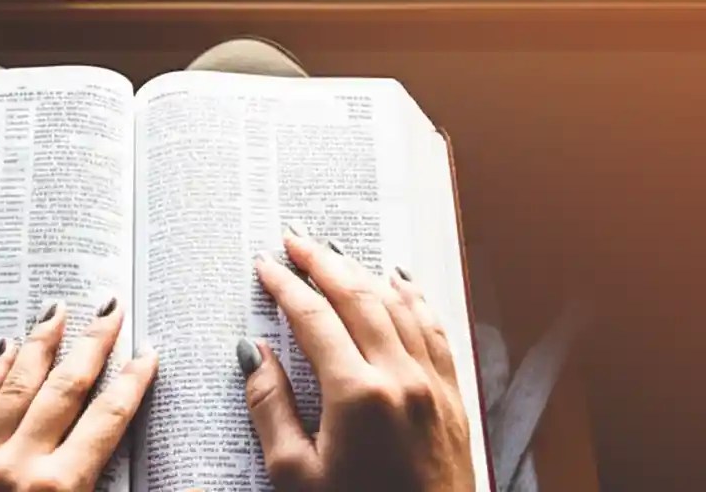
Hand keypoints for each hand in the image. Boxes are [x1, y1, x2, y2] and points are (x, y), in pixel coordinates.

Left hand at [0, 299, 158, 491]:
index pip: (107, 420)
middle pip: (63, 390)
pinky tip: (0, 353)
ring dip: (38, 346)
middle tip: (109, 307)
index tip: (149, 352)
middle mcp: (19, 468)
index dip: (132, 383)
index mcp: (61, 490)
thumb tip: (200, 486)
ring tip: (56, 310)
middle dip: (91, 345)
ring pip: (14, 389)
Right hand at [239, 229, 473, 491]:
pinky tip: (400, 282)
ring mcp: (433, 384)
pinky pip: (433, 328)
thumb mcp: (294, 475)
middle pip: (356, 295)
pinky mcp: (453, 398)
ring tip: (335, 251)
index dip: (284, 285)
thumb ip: (270, 407)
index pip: (312, 318)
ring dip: (362, 271)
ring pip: (397, 304)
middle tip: (294, 238)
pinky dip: (412, 297)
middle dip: (321, 260)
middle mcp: (401, 378)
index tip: (264, 265)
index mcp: (357, 394)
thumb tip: (252, 353)